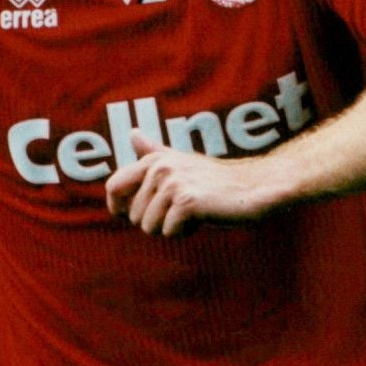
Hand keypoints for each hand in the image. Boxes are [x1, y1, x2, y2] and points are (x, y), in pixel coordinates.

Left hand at [104, 129, 281, 237]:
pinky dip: (184, 232)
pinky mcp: (187, 201)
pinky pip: (168, 232)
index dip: (119, 208)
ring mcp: (173, 183)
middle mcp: (160, 167)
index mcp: (153, 159)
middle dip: (155, 222)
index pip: (114, 187)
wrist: (252, 188)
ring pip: (149, 227)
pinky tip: (201, 219)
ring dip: (170, 228)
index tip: (136, 216)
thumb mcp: (181, 163)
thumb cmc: (214, 181)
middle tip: (181, 211)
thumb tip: (132, 133)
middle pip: (133, 216)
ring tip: (192, 213)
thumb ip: (154, 151)